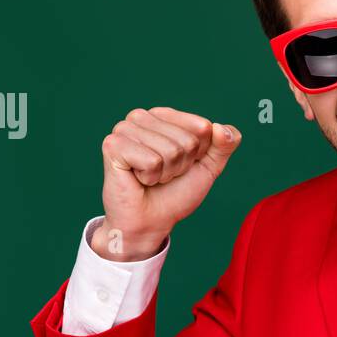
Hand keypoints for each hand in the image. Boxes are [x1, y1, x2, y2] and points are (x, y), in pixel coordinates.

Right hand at [93, 107, 241, 260]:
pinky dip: (151, 177)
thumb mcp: (208, 167)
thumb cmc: (176, 192)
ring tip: (151, 177)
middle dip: (181, 165)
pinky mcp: (113, 145)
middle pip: (187, 141)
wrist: (151, 221)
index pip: (202, 128)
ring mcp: (124, 129)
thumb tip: (221, 128)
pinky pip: (152, 161)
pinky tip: (138, 179)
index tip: (181, 165)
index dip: (198, 155)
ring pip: (170, 151)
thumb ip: (224, 145)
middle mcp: (142, 116)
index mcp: (164, 115)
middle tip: (164, 174)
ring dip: (166, 173)